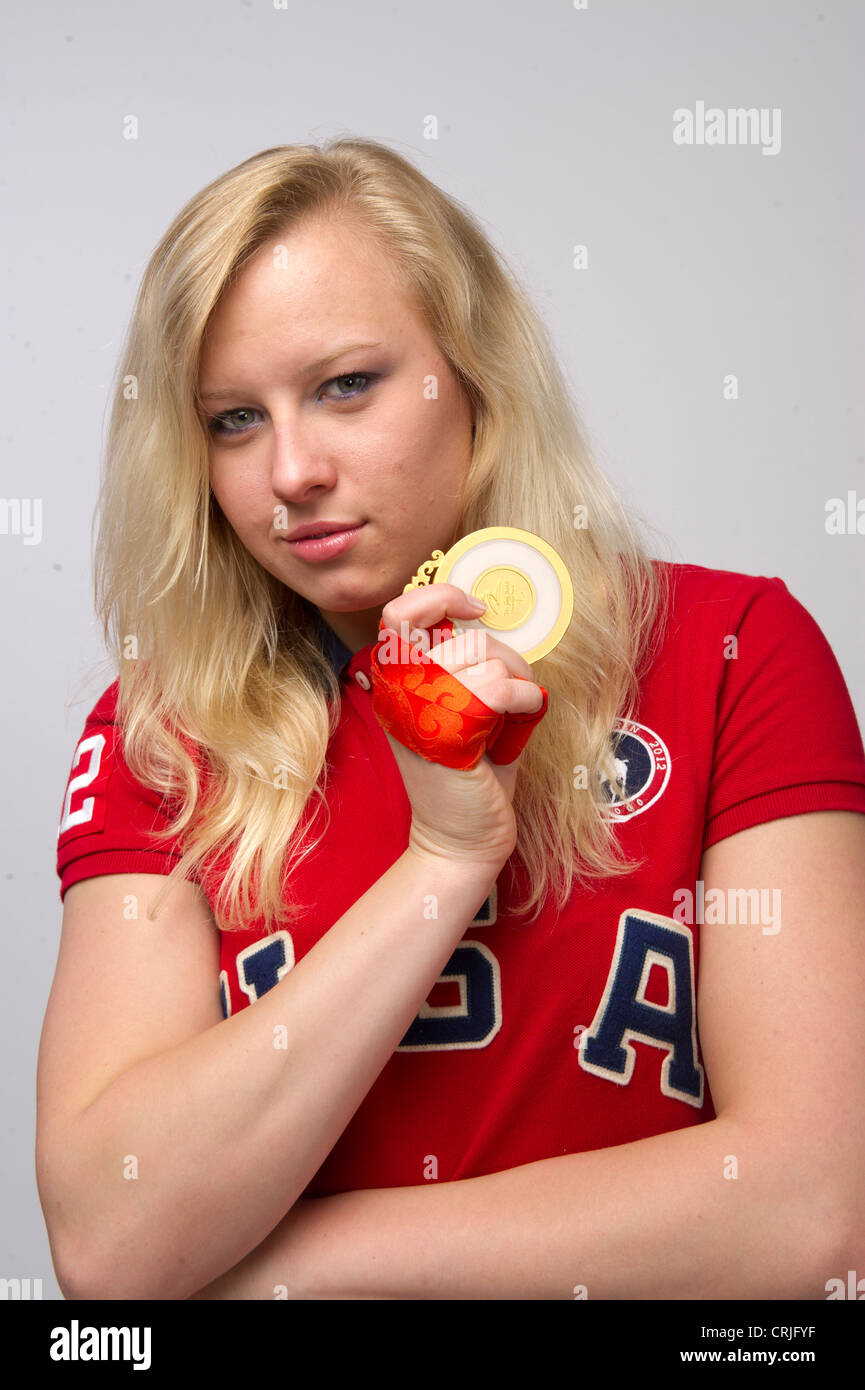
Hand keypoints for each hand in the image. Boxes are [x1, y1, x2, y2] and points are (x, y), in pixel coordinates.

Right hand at [376, 584, 545, 869]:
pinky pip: (499, 687)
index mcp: (394, 682)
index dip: (439, 597)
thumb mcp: (458, 707)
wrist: (464, 838)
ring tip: (513, 715)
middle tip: (511, 690)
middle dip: (503, 656)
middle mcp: (397, 692)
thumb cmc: (469, 772)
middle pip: (461, 635)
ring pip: (486, 659)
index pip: (399, 614)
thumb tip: (484, 625)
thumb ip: (461, 665)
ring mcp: (418, 713)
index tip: (474, 609)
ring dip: (518, 683)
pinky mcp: (448, 735)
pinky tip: (521, 720)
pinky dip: (524, 699)